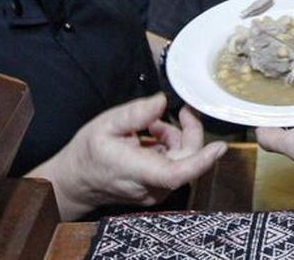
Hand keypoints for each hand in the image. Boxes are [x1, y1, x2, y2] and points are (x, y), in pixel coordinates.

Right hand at [30, 93, 225, 219]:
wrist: (74, 182)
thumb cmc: (87, 154)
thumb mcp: (105, 125)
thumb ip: (135, 113)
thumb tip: (161, 102)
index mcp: (137, 171)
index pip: (176, 174)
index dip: (201, 160)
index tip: (219, 147)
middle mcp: (151, 187)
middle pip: (187, 160)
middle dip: (189, 132)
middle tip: (182, 111)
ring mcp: (155, 191)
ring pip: (183, 162)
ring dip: (176, 139)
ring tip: (152, 125)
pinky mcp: (157, 189)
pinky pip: (175, 166)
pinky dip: (170, 148)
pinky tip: (152, 137)